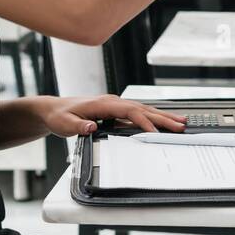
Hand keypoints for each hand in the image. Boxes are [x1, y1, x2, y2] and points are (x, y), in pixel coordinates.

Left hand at [37, 94, 186, 137]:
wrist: (53, 109)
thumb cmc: (59, 116)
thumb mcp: (64, 123)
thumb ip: (78, 126)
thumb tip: (92, 127)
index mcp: (103, 104)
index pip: (130, 112)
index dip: (144, 121)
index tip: (156, 132)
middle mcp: (113, 102)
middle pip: (143, 109)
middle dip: (163, 118)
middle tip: (181, 125)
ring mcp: (116, 105)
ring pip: (144, 109)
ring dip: (162, 116)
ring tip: (181, 122)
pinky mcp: (116, 110)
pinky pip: (139, 113)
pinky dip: (153, 117)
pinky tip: (163, 122)